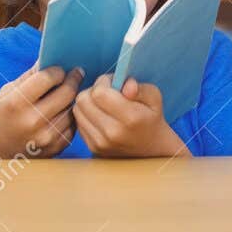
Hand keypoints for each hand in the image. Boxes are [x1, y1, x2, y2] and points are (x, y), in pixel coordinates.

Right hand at [0, 65, 83, 159]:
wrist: (1, 152)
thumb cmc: (5, 115)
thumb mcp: (8, 92)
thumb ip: (30, 75)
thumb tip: (51, 57)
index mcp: (17, 103)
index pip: (47, 78)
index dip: (57, 70)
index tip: (60, 69)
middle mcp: (33, 121)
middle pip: (66, 92)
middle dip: (73, 79)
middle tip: (77, 72)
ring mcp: (46, 136)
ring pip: (72, 108)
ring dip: (73, 98)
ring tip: (71, 90)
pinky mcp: (57, 146)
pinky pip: (73, 124)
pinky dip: (71, 115)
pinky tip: (66, 109)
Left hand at [73, 76, 188, 158]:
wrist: (150, 150)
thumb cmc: (151, 118)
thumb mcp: (154, 98)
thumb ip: (140, 88)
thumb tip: (127, 86)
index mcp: (130, 118)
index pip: (99, 93)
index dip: (104, 82)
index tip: (113, 83)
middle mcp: (113, 133)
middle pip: (83, 100)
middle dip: (93, 90)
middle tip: (106, 92)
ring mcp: (100, 143)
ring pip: (77, 110)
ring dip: (87, 102)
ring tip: (102, 104)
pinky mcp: (92, 148)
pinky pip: (78, 122)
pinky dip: (86, 115)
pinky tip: (100, 115)